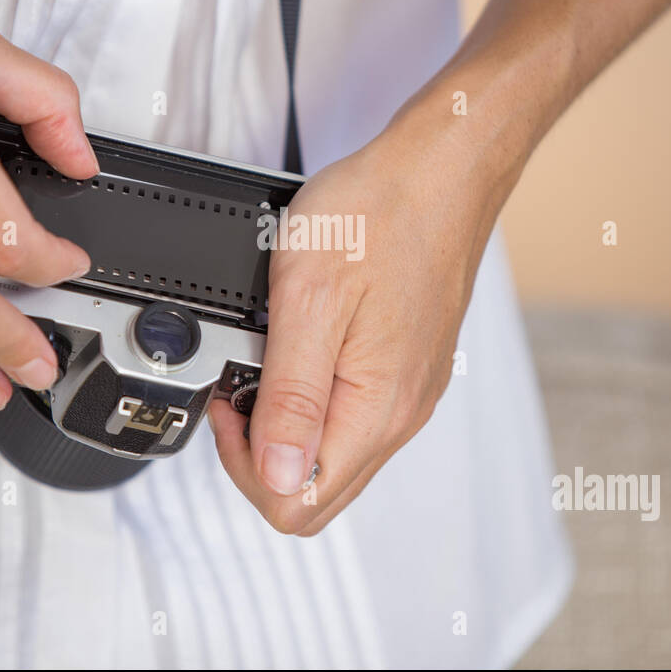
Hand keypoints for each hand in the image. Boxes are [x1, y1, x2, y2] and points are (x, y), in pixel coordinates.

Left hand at [208, 110, 501, 534]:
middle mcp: (401, 413)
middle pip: (318, 490)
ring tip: (271, 355)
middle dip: (261, 453)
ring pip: (335, 452)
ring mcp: (409, 392)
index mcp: (377, 408)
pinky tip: (302, 343)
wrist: (440, 168)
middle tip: (242, 385)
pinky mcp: (409, 367)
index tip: (230, 401)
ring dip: (287, 420)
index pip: (300, 503)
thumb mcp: (310, 298)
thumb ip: (291, 397)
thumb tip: (279, 477)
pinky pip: (354, 413)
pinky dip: (314, 395)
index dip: (245, 466)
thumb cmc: (380, 213)